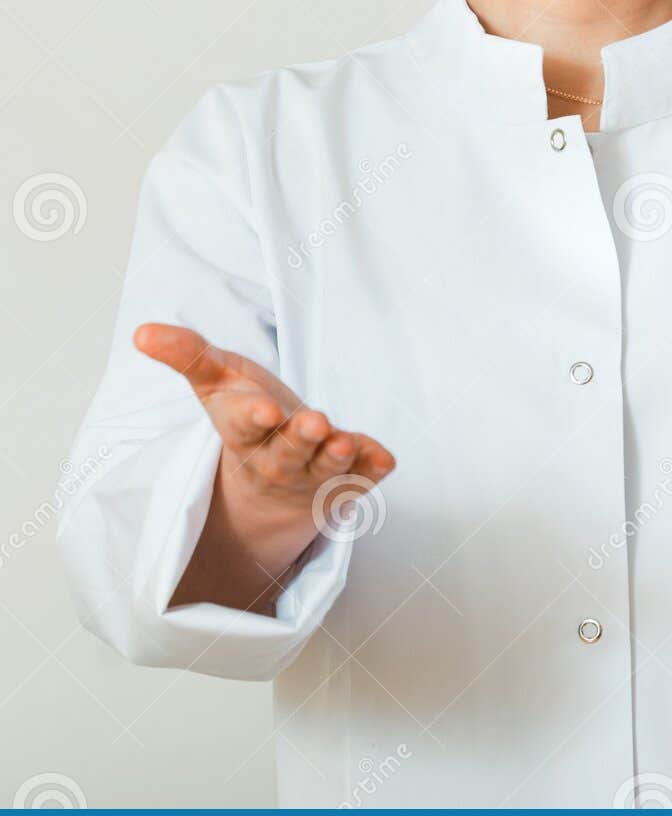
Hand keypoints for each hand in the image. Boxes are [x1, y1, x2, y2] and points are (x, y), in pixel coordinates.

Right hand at [134, 322, 395, 611]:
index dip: (254, 417)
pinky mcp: (348, 480)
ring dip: (337, 456)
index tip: (265, 409)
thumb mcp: (217, 382)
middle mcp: (277, 459)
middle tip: (316, 423)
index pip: (244, 426)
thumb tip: (142, 332)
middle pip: (287, 452)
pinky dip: (373, 469)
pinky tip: (385, 458)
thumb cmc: (247, 415)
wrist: (272, 484)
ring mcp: (314, 473)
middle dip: (301, 439)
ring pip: (325, 469)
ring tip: (347, 442)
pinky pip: (363, 478)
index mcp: (244, 432)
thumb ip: (189, 355)